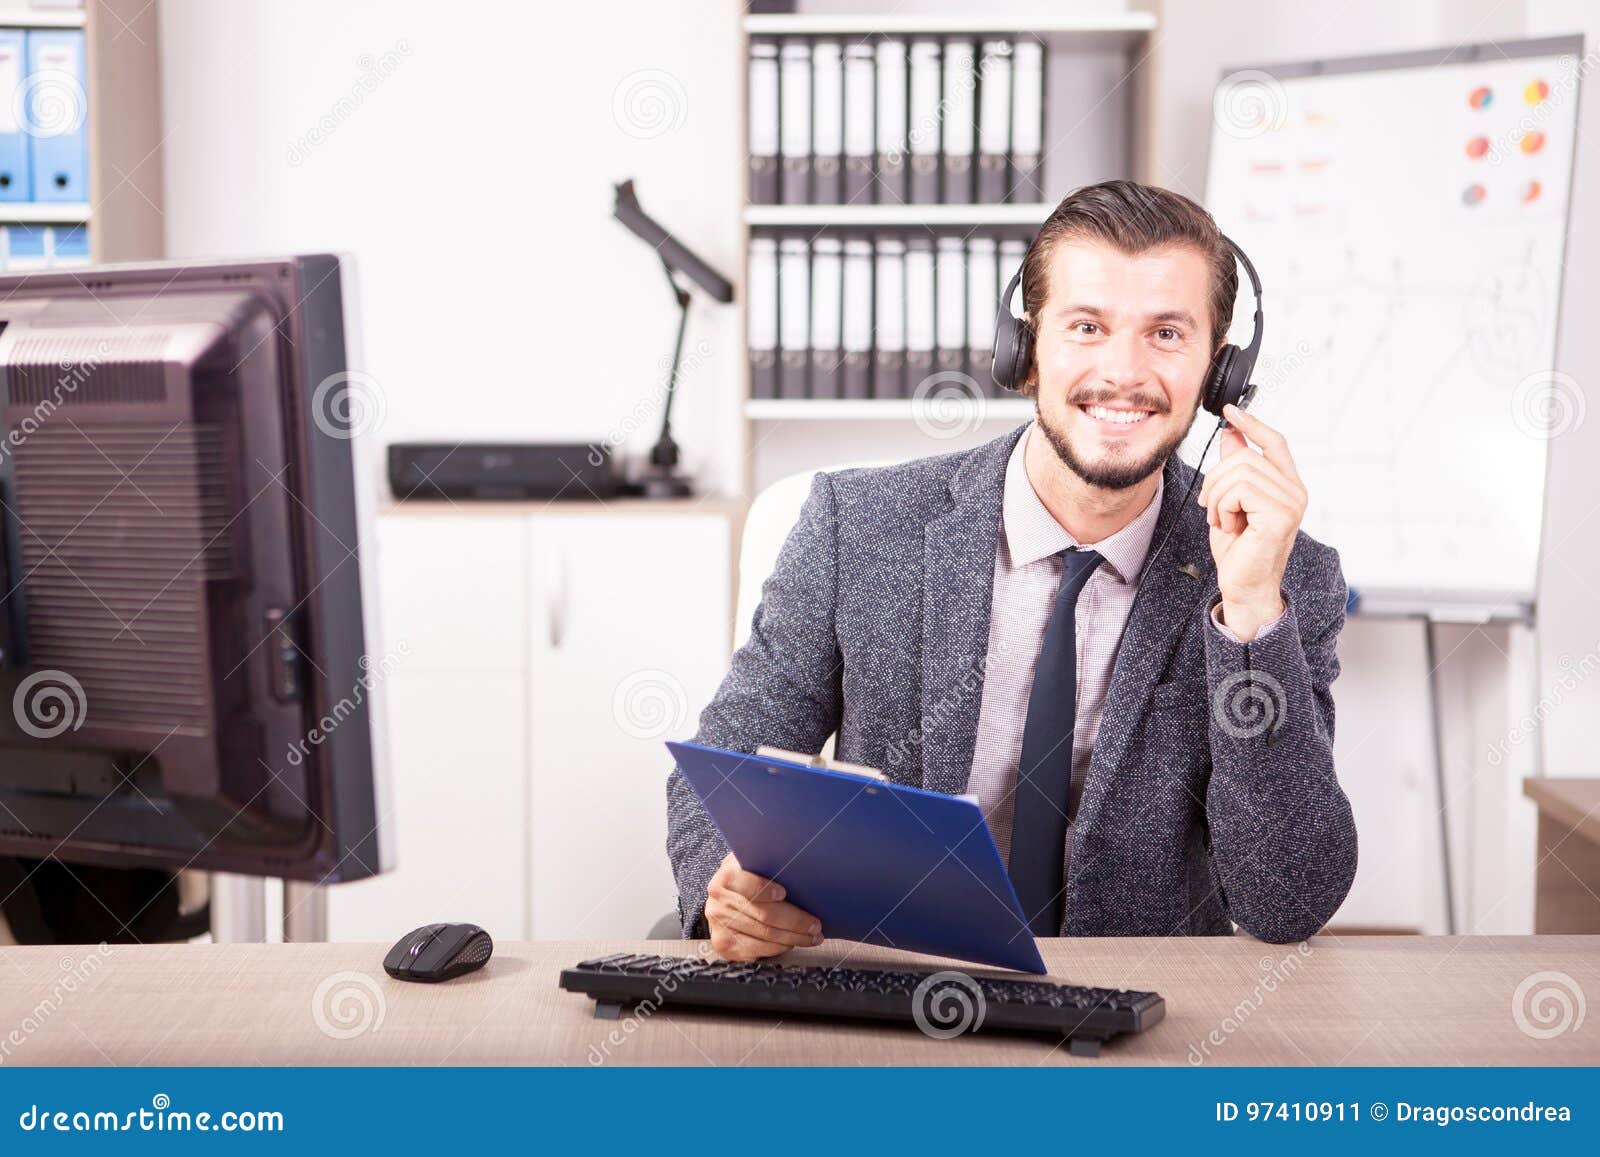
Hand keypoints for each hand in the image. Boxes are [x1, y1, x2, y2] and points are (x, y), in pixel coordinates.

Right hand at [705, 852, 822, 960]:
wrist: (725, 900)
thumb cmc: (749, 880)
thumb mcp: (754, 866)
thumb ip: (770, 866)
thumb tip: (803, 870)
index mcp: (727, 877)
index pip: (745, 883)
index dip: (764, 889)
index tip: (783, 893)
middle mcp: (718, 902)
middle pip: (763, 914)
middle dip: (794, 921)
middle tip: (815, 925)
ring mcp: (719, 925)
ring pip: (764, 935)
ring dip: (793, 937)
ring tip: (812, 936)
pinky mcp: (724, 945)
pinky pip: (757, 949)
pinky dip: (779, 948)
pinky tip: (792, 942)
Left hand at [1196, 404, 1306, 640]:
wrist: (1243, 586)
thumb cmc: (1240, 549)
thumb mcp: (1230, 502)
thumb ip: (1234, 470)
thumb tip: (1231, 434)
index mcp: (1286, 485)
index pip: (1274, 442)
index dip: (1252, 424)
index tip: (1229, 411)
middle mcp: (1295, 491)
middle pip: (1245, 456)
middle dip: (1216, 480)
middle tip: (1212, 507)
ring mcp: (1291, 502)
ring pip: (1238, 472)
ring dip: (1217, 497)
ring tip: (1221, 520)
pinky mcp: (1280, 515)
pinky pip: (1238, 490)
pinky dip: (1222, 507)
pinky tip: (1228, 526)